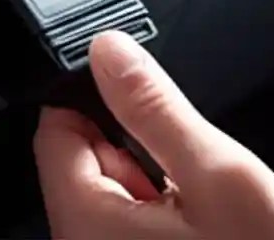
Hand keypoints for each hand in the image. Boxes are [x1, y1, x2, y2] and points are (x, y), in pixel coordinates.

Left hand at [33, 31, 273, 239]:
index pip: (53, 134)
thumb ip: (154, 107)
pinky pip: (137, 231)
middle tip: (195, 173)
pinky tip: (212, 234)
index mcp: (87, 227)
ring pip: (115, 199)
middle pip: (83, 167)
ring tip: (212, 212)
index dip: (99, 101)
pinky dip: (170, 218)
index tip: (146, 102)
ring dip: (160, 186)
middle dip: (139, 151)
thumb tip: (108, 51)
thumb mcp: (220, 173)